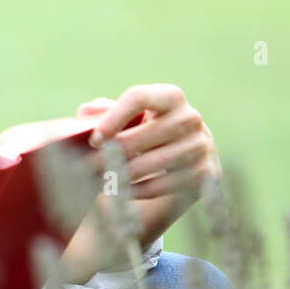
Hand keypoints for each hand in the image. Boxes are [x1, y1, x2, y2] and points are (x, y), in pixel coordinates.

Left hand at [76, 83, 222, 251]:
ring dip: (120, 175)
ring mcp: (201, 146)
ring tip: (97, 181)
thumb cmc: (141, 135)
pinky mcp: (205, 174)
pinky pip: (163, 185)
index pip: (139, 98)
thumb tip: (86, 111)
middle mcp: (190, 117)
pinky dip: (137, 190)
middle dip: (107, 156)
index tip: (93, 140)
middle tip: (84, 169)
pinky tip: (120, 192)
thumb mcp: (123, 120)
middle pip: (140, 136)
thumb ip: (103, 112)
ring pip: (151, 164)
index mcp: (169, 96)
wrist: (178, 165)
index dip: (113, 118)